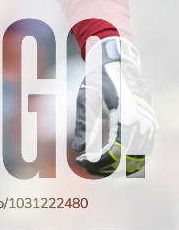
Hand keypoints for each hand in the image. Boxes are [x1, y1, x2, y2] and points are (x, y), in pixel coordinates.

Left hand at [72, 37, 157, 176]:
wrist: (119, 64)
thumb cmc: (101, 80)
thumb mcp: (88, 100)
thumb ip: (84, 126)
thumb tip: (79, 148)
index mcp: (126, 118)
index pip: (113, 153)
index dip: (96, 161)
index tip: (81, 161)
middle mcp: (142, 124)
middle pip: (125, 159)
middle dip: (104, 165)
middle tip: (86, 165)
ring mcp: (150, 125)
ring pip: (138, 157)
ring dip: (118, 164)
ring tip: (97, 163)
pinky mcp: (151, 125)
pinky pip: (145, 149)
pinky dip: (131, 158)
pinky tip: (115, 159)